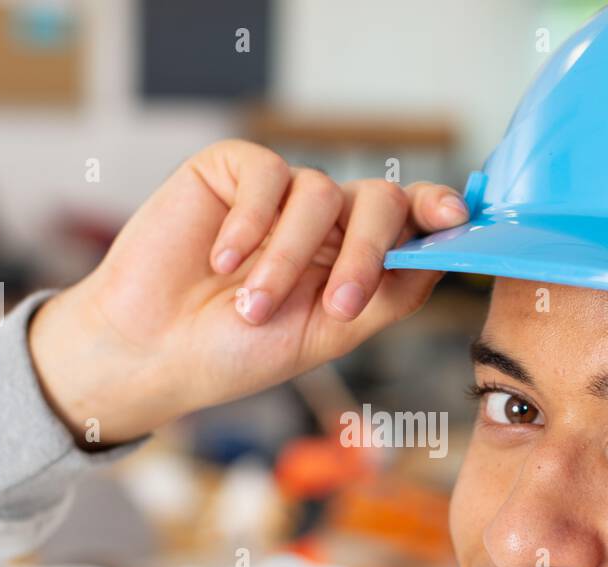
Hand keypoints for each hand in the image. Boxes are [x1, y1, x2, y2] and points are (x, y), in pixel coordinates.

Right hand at [29, 138, 468, 444]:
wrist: (151, 353)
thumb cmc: (233, 353)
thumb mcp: (327, 336)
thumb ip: (388, 295)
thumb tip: (444, 256)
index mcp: (352, 258)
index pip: (409, 218)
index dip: (437, 209)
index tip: (457, 218)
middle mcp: (322, 222)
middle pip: (378, 198)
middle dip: (368, 251)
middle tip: (338, 304)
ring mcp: (277, 195)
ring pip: (320, 194)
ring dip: (288, 259)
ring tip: (251, 306)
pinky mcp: (230, 171)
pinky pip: (267, 175)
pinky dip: (250, 224)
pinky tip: (220, 259)